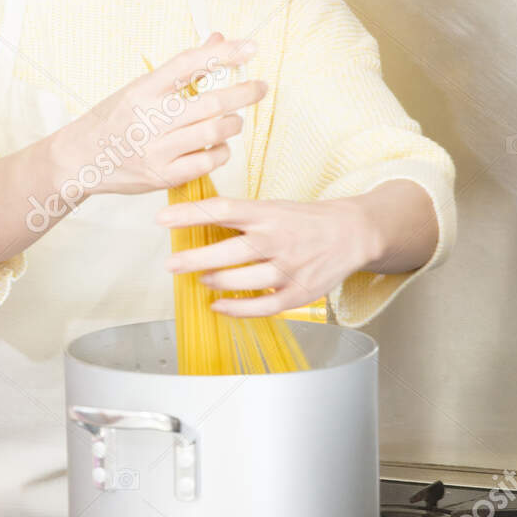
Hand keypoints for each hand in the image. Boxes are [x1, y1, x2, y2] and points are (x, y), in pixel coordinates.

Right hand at [52, 33, 266, 199]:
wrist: (79, 159)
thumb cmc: (113, 119)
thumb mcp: (141, 88)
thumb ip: (183, 68)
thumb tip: (219, 39)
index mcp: (143, 90)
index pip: (188, 64)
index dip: (223, 54)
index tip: (250, 48)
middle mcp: (148, 119)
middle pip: (211, 102)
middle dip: (243, 93)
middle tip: (258, 88)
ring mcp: (155, 150)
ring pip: (214, 132)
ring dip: (232, 123)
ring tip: (232, 120)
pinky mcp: (162, 176)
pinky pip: (207, 162)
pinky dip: (221, 152)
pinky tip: (218, 146)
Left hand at [158, 194, 376, 316]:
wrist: (354, 232)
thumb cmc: (305, 221)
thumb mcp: (273, 207)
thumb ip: (239, 216)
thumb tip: (193, 221)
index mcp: (268, 213)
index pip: (222, 210)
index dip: (190, 215)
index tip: (162, 219)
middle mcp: (278, 239)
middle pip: (229, 251)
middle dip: (194, 259)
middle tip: (170, 264)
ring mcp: (290, 268)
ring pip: (243, 281)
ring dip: (215, 282)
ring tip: (201, 279)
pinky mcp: (299, 292)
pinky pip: (262, 306)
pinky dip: (236, 309)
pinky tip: (218, 306)